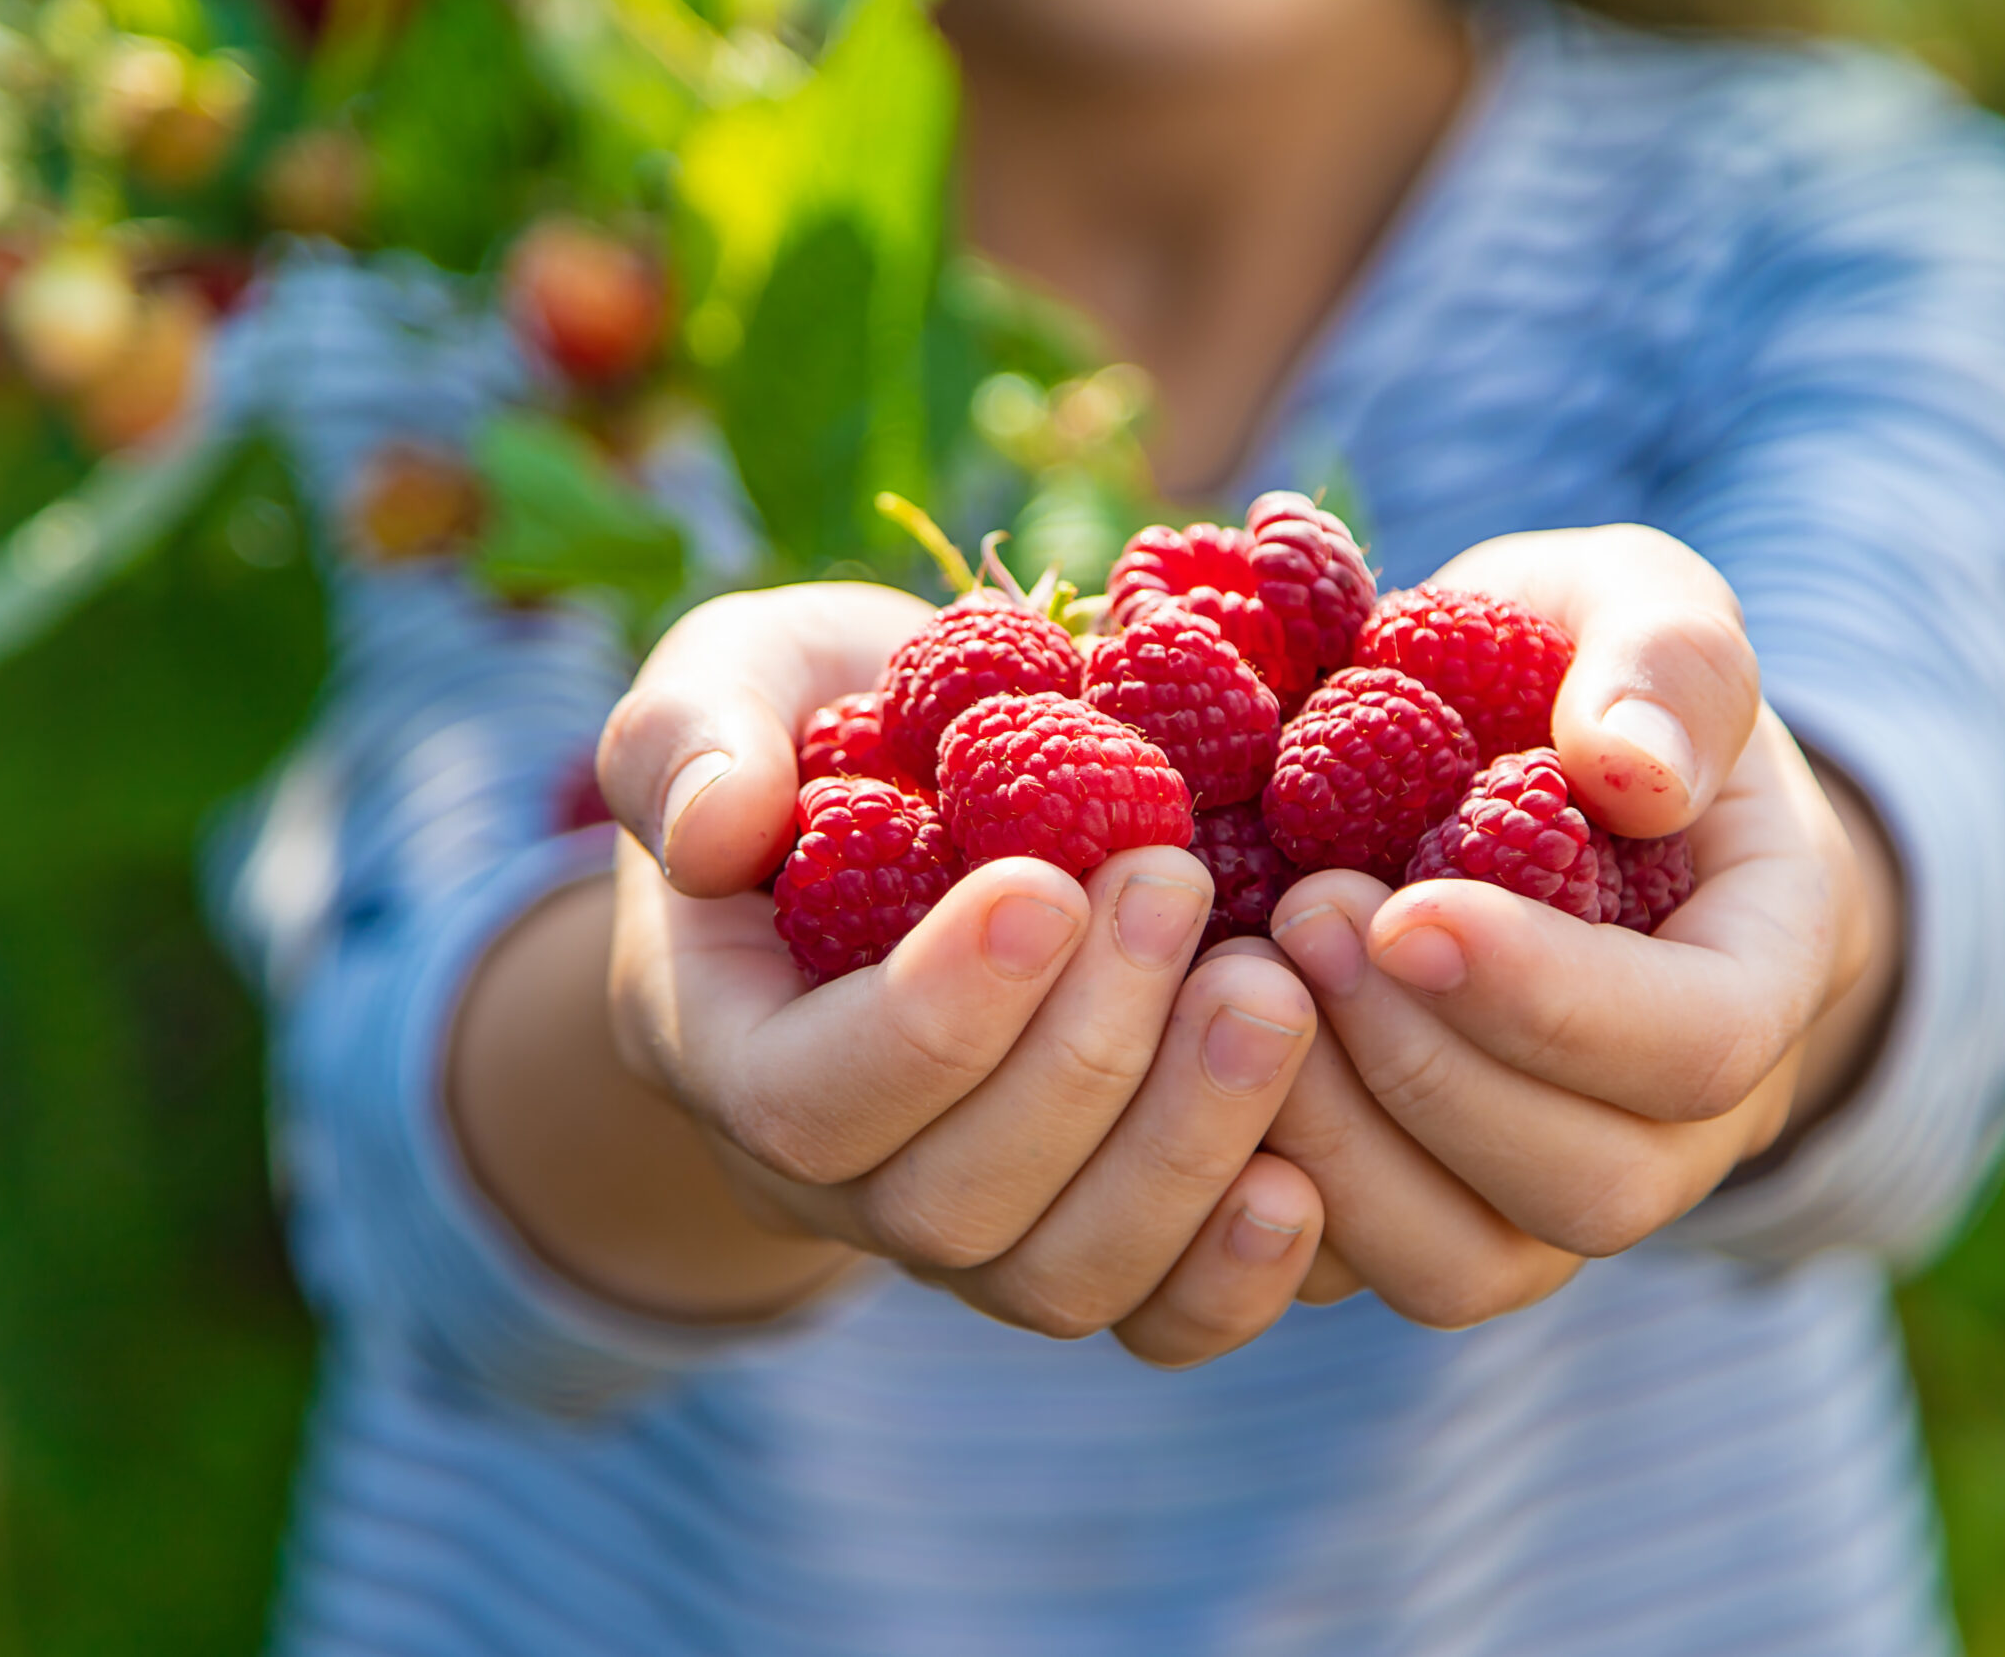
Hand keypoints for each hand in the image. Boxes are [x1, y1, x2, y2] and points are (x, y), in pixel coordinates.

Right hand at [597, 584, 1326, 1364]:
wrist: (928, 812)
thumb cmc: (824, 737)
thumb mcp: (735, 684)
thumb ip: (693, 739)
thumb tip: (714, 832)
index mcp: (740, 1053)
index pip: (813, 1099)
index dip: (934, 1017)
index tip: (1044, 881)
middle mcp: (855, 1182)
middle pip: (955, 1204)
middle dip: (1082, 1057)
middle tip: (1175, 884)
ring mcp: (985, 1232)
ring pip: (1067, 1277)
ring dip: (1181, 1148)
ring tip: (1273, 993)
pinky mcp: (1104, 1239)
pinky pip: (1162, 1320)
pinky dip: (1238, 1273)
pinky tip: (1310, 1172)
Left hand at [1260, 526, 1892, 1325]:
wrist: (1504, 765)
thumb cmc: (1578, 678)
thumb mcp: (1638, 610)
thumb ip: (1663, 660)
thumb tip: (1632, 769)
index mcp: (1752, 972)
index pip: (1698, 1048)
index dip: (1554, 1003)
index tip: (1409, 908)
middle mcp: (1668, 1122)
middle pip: (1588, 1185)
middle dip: (1428, 1070)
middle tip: (1301, 919)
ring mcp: (1537, 1190)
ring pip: (1460, 1265)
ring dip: (1336, 1146)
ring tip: (1239, 985)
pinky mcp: (1413, 1216)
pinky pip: (1346, 1274)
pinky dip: (1254, 1189)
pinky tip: (1183, 1058)